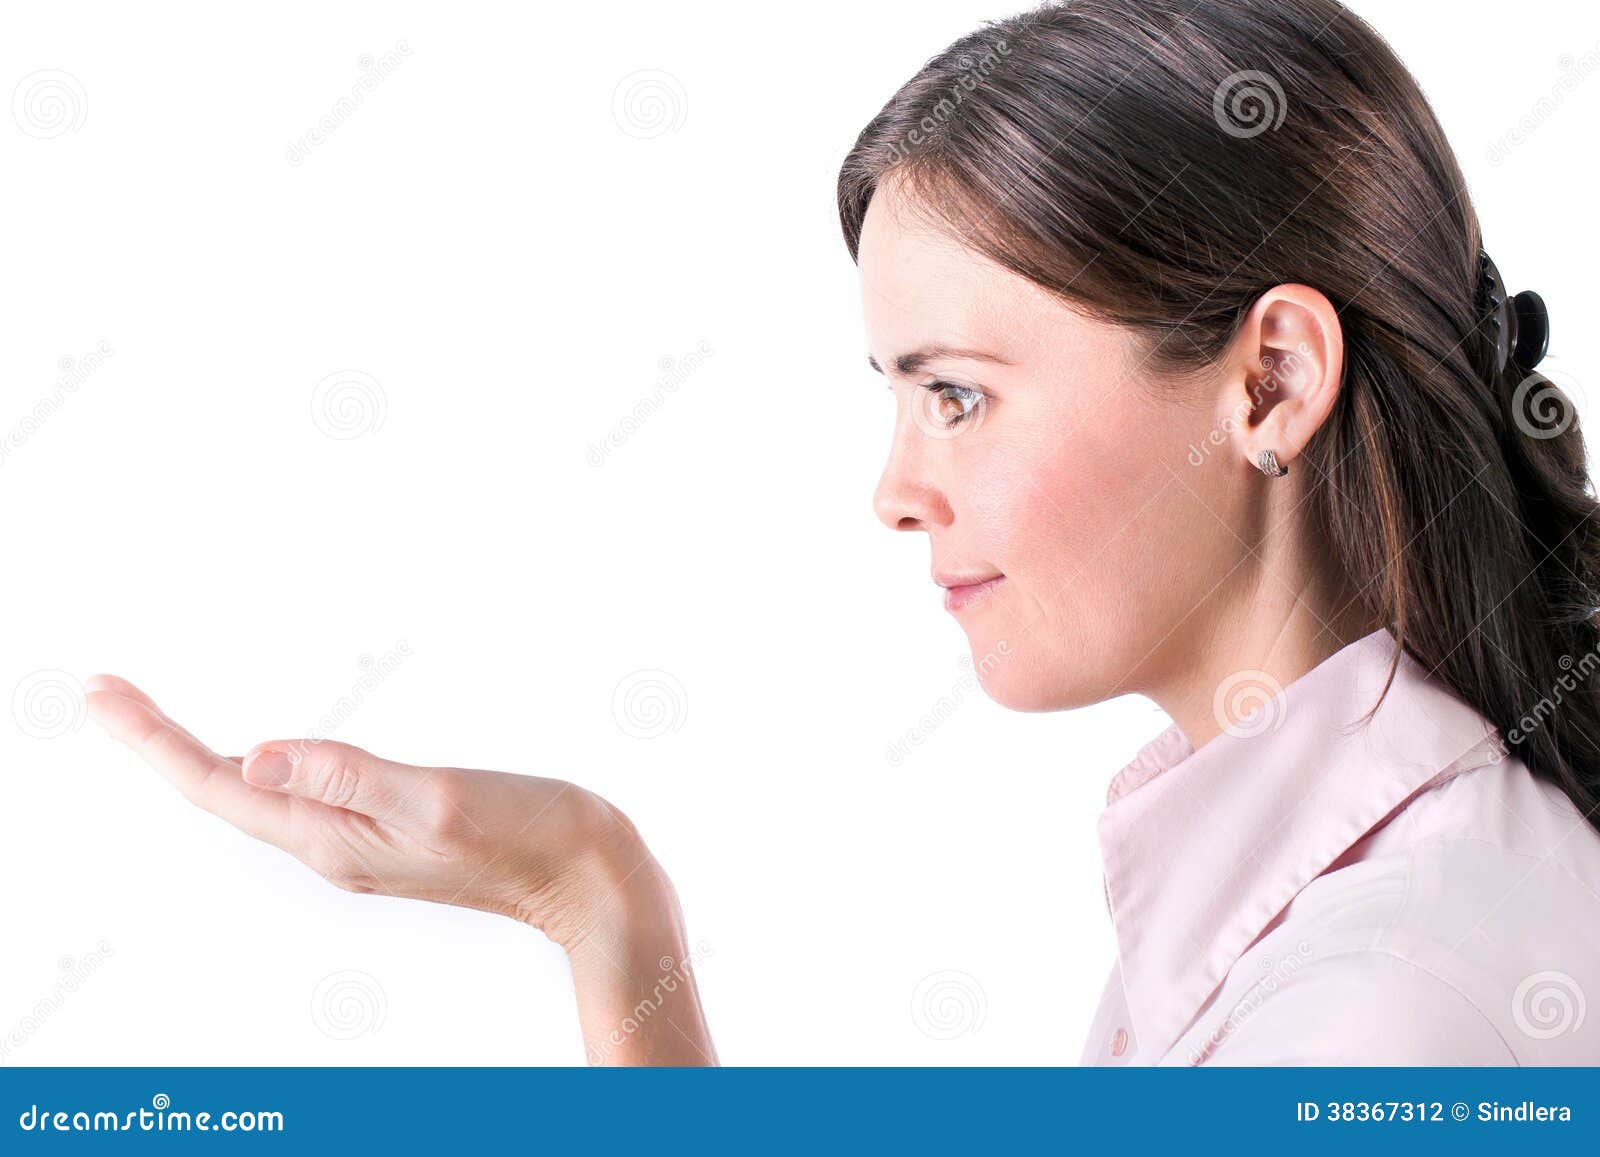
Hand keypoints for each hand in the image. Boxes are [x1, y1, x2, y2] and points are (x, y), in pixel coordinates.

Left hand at [83, 674, 717, 1063]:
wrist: (594, 880)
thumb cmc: (532, 837)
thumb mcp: (439, 799)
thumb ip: (349, 777)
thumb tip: (255, 758)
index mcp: (334, 839)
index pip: (219, 786)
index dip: (154, 739)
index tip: (102, 692)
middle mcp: (335, 846)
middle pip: (224, 792)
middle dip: (160, 743)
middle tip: (109, 693)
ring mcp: (363, 842)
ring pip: (259, 796)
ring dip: (202, 756)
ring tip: (157, 720)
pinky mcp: (392, 830)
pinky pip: (303, 794)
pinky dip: (262, 763)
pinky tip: (263, 752)